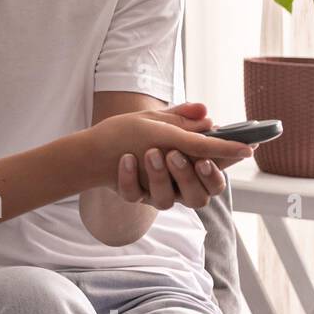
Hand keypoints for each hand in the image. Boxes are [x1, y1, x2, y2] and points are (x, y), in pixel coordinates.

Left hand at [93, 102, 252, 207]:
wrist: (96, 145)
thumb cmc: (134, 131)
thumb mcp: (159, 120)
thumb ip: (183, 118)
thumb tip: (206, 111)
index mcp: (192, 167)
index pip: (215, 177)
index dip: (218, 172)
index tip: (210, 158)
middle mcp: (177, 186)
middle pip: (199, 198)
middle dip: (189, 177)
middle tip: (176, 155)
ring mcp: (155, 193)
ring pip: (167, 202)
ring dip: (160, 176)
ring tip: (150, 152)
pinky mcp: (133, 196)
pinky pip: (134, 195)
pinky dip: (129, 177)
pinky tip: (125, 159)